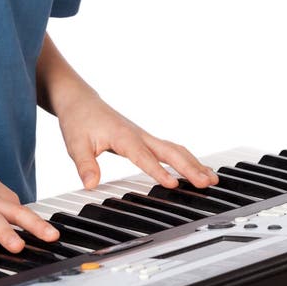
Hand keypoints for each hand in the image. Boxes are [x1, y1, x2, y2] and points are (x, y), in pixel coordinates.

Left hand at [56, 85, 219, 189]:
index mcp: (123, 136)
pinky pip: (169, 149)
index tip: (173, 184)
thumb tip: (90, 185)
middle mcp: (138, 134)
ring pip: (174, 149)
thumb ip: (85, 165)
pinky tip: (196, 169)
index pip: (143, 156)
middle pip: (169, 151)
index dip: (158, 171)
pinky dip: (185, 158)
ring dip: (193, 163)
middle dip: (189, 167)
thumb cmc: (78, 120)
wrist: (79, 101)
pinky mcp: (144, 138)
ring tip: (211, 179)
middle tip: (206, 183)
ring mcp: (143, 135)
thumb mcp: (75, 144)